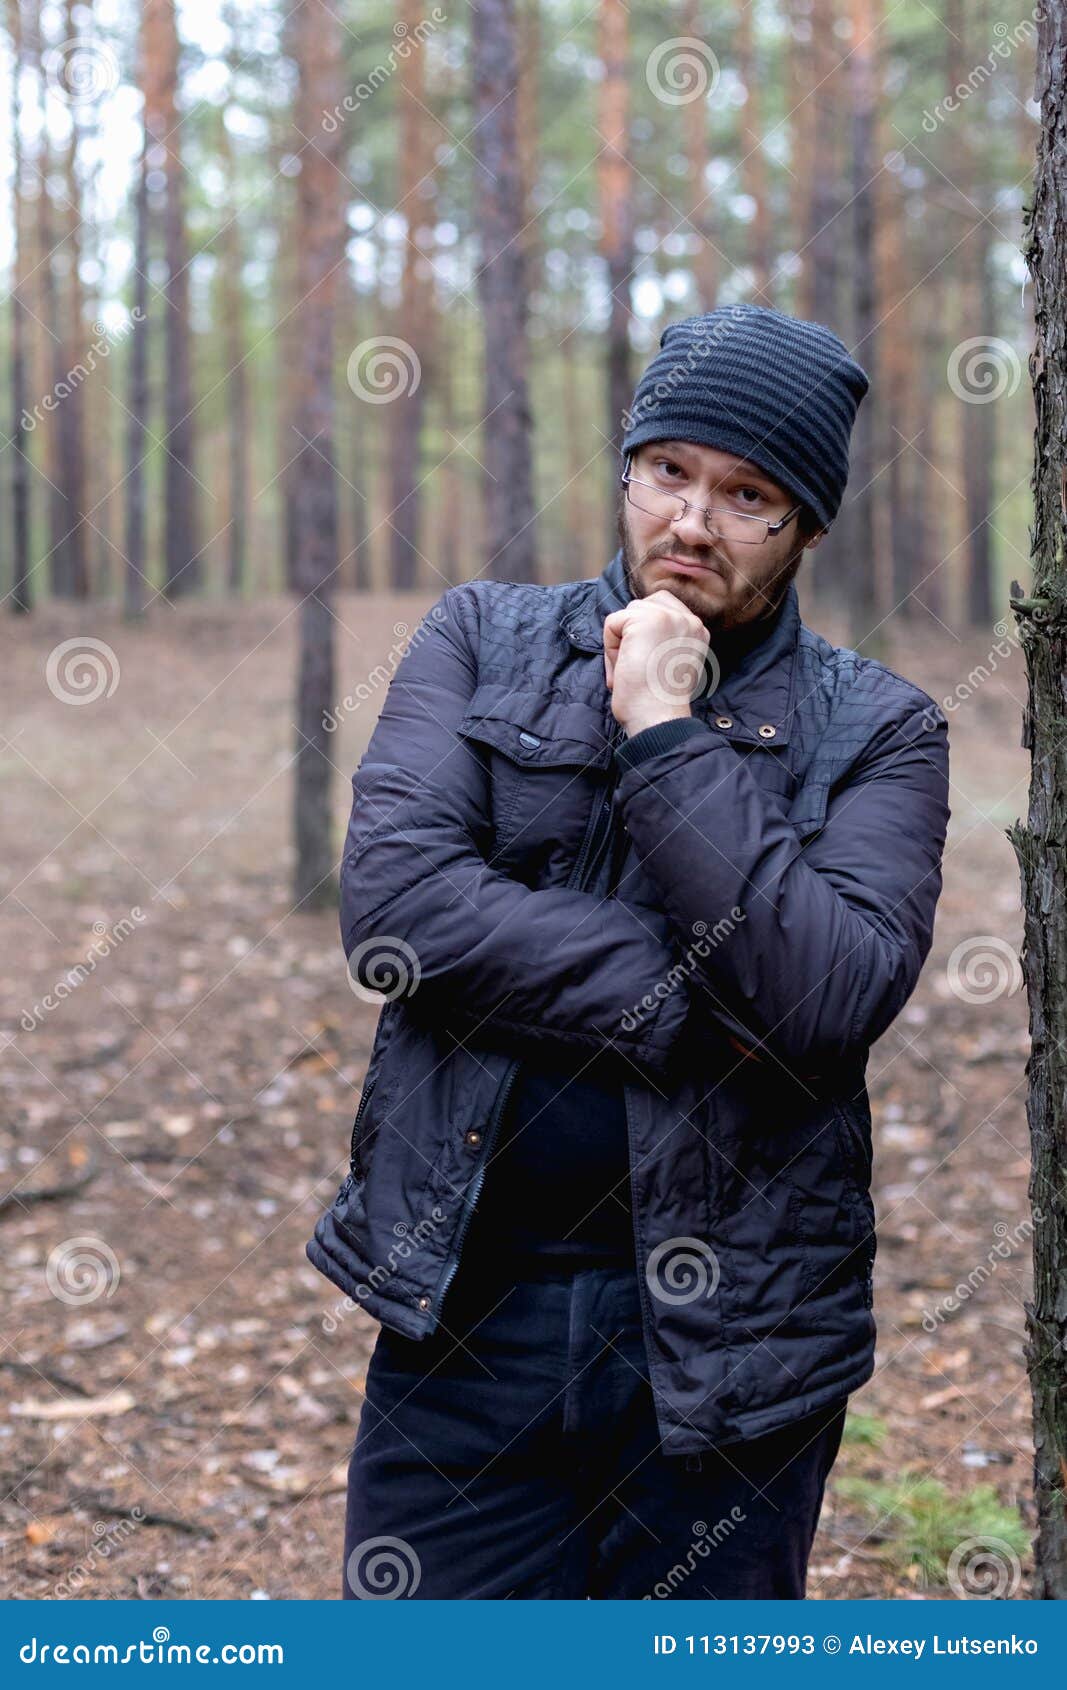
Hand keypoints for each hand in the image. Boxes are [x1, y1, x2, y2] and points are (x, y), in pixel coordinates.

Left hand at [603, 590, 709, 736]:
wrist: (659, 718)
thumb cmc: (660, 702)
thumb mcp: (675, 664)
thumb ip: (667, 641)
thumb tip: (637, 632)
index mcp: (698, 630)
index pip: (663, 605)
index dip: (643, 631)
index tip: (648, 663)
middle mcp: (689, 619)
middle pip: (642, 606)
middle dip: (631, 634)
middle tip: (637, 667)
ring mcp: (668, 616)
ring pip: (626, 615)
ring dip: (620, 643)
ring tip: (631, 670)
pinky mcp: (645, 620)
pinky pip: (612, 622)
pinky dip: (609, 648)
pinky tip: (623, 669)